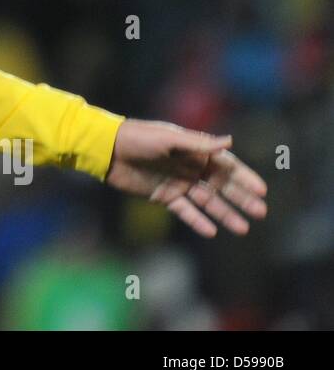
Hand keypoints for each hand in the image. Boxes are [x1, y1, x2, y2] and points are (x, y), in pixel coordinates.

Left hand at [104, 119, 266, 236]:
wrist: (108, 150)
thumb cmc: (139, 137)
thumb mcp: (170, 138)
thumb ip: (199, 143)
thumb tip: (229, 141)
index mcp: (195, 151)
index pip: (226, 166)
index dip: (244, 178)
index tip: (262, 191)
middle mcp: (191, 168)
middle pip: (221, 186)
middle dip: (241, 199)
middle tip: (261, 212)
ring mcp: (178, 183)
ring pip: (207, 202)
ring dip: (225, 214)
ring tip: (243, 228)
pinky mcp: (163, 196)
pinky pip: (185, 211)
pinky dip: (198, 220)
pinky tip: (212, 231)